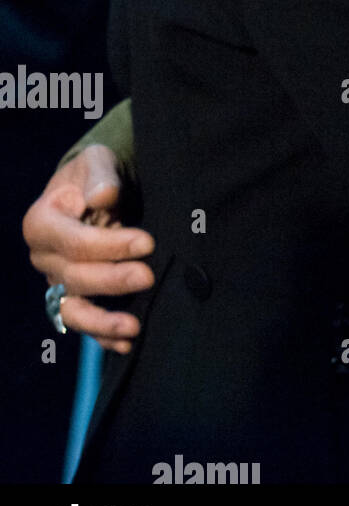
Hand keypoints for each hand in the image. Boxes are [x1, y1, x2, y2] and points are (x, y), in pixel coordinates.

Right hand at [23, 146, 153, 353]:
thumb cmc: (94, 175)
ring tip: (133, 327)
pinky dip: (103, 336)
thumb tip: (104, 196)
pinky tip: (127, 343)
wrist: (93, 191)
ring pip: (72, 310)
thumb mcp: (96, 162)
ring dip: (102, 322)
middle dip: (113, 279)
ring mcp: (57, 281)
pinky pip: (84, 323)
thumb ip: (100, 176)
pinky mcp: (74, 297)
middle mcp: (44, 257)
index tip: (147, 243)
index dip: (110, 245)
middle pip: (75, 277)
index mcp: (42, 223)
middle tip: (149, 276)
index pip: (74, 242)